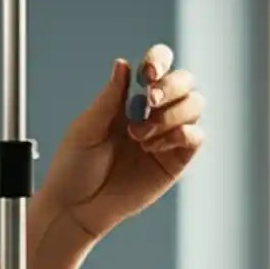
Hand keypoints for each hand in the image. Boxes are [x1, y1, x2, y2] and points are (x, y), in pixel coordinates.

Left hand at [37, 44, 205, 238]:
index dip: (159, 60)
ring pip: (194, 105)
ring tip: (139, 135)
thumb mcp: (86, 128)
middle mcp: (152, 114)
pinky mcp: (175, 160)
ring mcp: (166, 136)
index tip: (147, 72)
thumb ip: (109, 98)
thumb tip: (122, 64)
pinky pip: (195, 136)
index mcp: (129, 101)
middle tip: (149, 100)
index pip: (156, 68)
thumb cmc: (74, 168)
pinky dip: (180, 134)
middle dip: (170, 85)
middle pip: (184, 81)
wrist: (75, 208)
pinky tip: (153, 146)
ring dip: (170, 113)